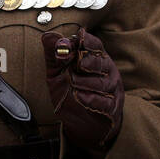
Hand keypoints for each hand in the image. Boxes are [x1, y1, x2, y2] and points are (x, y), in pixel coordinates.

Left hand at [41, 27, 123, 150]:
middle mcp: (106, 72)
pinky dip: (92, 99)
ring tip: (73, 83)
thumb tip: (48, 36)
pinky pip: (105, 102)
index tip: (79, 38)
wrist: (81, 123)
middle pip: (102, 62)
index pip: (95, 46)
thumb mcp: (56, 73)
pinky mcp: (112, 108)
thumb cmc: (70, 92)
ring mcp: (111, 90)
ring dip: (87, 82)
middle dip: (89, 61)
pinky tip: (81, 97)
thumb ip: (54, 56)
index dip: (88, 41)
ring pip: (103, 82)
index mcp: (94, 59)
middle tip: (78, 63)